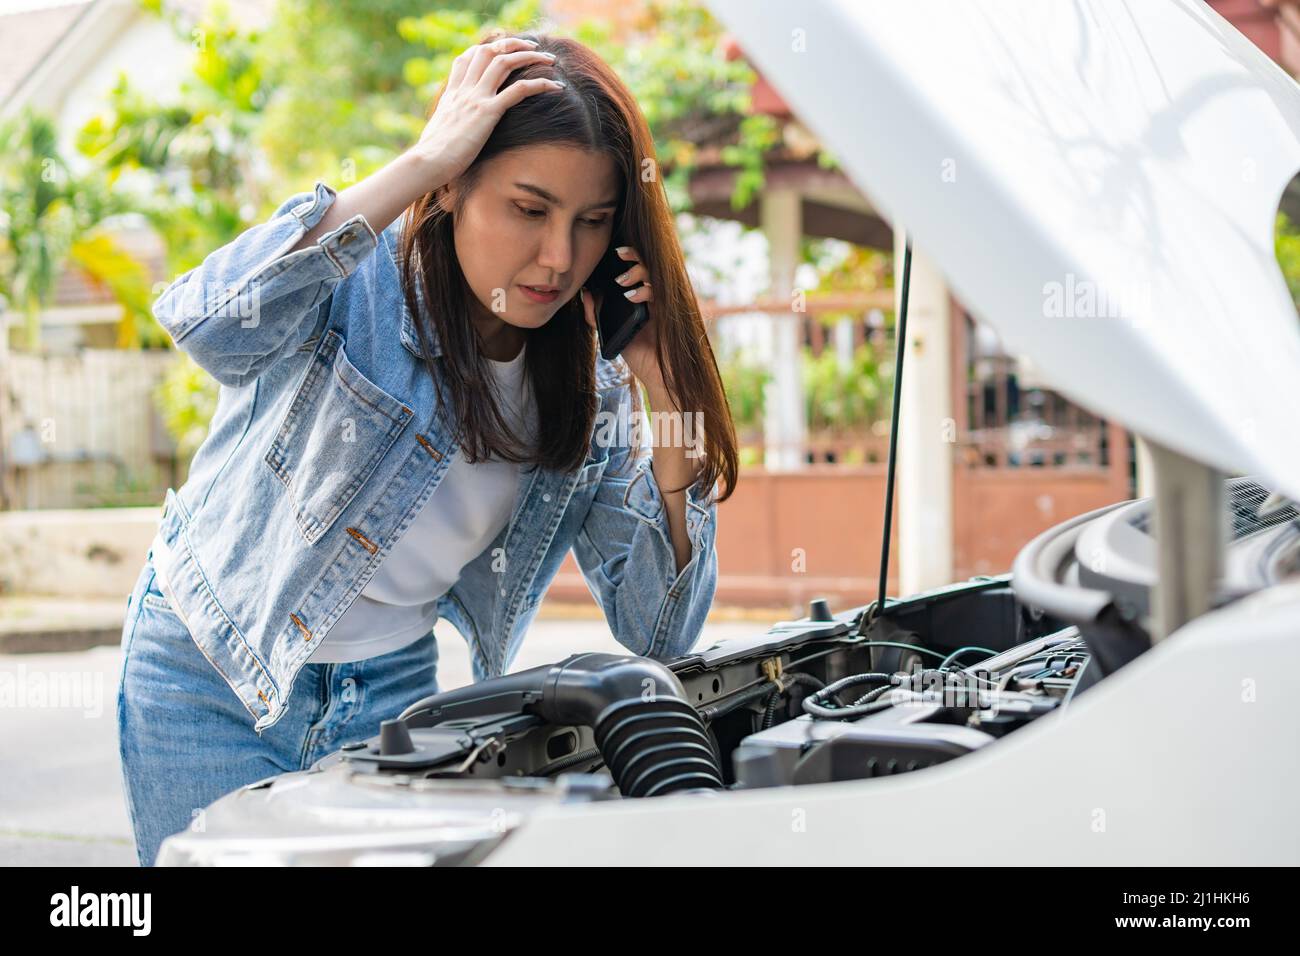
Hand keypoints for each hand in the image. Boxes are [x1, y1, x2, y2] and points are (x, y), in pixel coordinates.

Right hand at [412, 37, 563, 186]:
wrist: (427, 163)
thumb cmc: (431, 157)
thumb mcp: (437, 135)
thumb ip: (446, 127)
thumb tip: (444, 136)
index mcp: (452, 94)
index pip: (466, 58)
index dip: (485, 49)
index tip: (501, 49)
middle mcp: (464, 90)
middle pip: (488, 51)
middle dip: (513, 44)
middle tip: (533, 48)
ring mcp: (476, 98)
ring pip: (505, 62)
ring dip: (530, 57)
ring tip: (549, 60)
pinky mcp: (488, 112)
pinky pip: (519, 90)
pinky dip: (540, 85)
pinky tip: (556, 87)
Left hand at [579, 247, 661, 388]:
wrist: (661, 376)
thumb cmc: (640, 355)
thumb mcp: (611, 333)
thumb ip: (596, 315)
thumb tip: (585, 294)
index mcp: (644, 296)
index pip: (637, 267)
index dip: (627, 256)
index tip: (611, 252)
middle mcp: (656, 296)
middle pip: (649, 263)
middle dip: (634, 254)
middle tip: (618, 254)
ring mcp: (664, 303)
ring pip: (656, 274)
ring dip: (637, 271)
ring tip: (620, 281)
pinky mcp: (669, 312)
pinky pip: (659, 293)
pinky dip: (643, 292)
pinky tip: (630, 297)